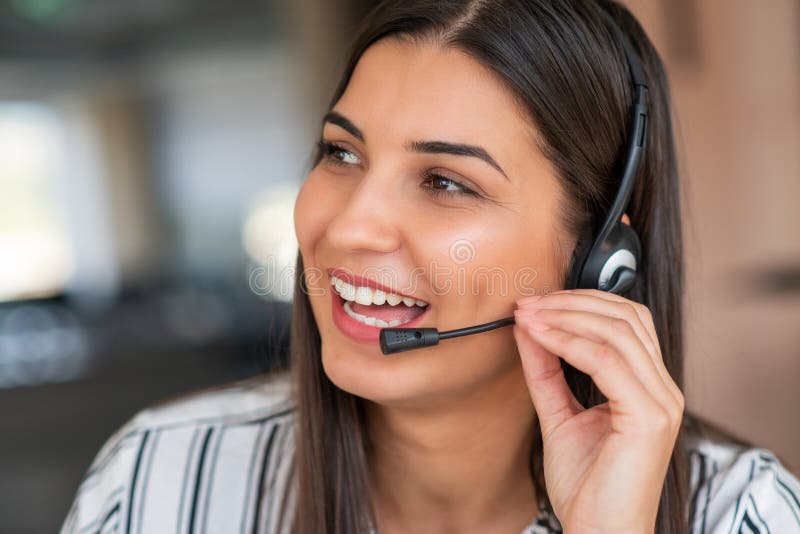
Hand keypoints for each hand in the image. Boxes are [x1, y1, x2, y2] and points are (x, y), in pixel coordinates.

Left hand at [513, 289, 683, 532]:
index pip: (626, 321)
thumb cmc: (586, 486)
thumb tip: (528, 327)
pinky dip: (568, 342)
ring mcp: (661, 403)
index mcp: (649, 388)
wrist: (599, 533)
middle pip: (625, 317)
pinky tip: (539, 337)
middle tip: (528, 303)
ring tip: (528, 315)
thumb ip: (546, 372)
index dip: (580, 303)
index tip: (535, 303)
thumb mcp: (559, 415)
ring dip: (565, 316)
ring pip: (617, 331)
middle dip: (571, 302)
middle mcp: (663, 391)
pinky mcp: (648, 417)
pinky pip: (607, 361)